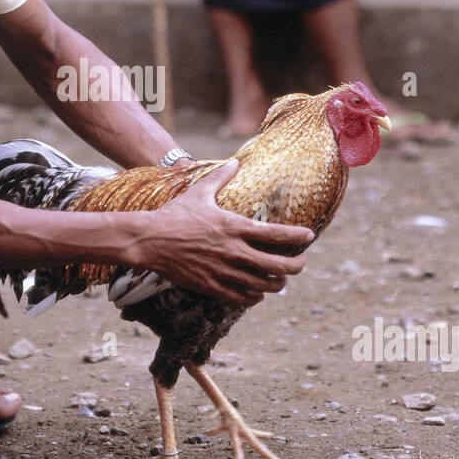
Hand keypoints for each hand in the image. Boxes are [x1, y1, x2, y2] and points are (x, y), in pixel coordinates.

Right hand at [133, 161, 314, 306]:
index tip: (309, 236)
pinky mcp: (211, 286)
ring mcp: (223, 271)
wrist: (149, 240)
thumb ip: (221, 177)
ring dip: (277, 284)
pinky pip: (242, 298)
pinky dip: (254, 297)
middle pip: (277, 265)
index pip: (276, 234)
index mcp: (234, 226)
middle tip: (301, 264)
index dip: (297, 237)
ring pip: (263, 285)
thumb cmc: (174, 215)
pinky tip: (258, 294)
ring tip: (281, 280)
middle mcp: (233, 251)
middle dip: (295, 266)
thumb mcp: (199, 192)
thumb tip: (235, 160)